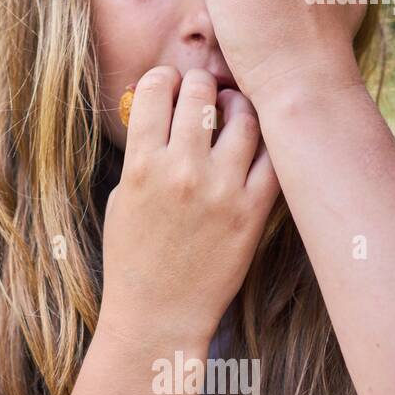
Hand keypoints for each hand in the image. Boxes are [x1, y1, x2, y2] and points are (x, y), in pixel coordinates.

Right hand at [101, 66, 280, 343]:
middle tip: (205, 92)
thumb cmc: (132, 257)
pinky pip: (272, 157)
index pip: (156, 90)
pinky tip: (255, 144)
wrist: (158, 314)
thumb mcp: (122, 197)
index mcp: (141, 165)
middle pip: (201, 93)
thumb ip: (142, 152)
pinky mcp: (253, 211)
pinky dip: (265, 142)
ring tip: (234, 113)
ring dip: (238, 106)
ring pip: (244, 117)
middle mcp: (182, 171)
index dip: (163, 79)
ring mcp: (222, 190)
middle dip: (202, 84)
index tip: (169, 85)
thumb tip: (161, 111)